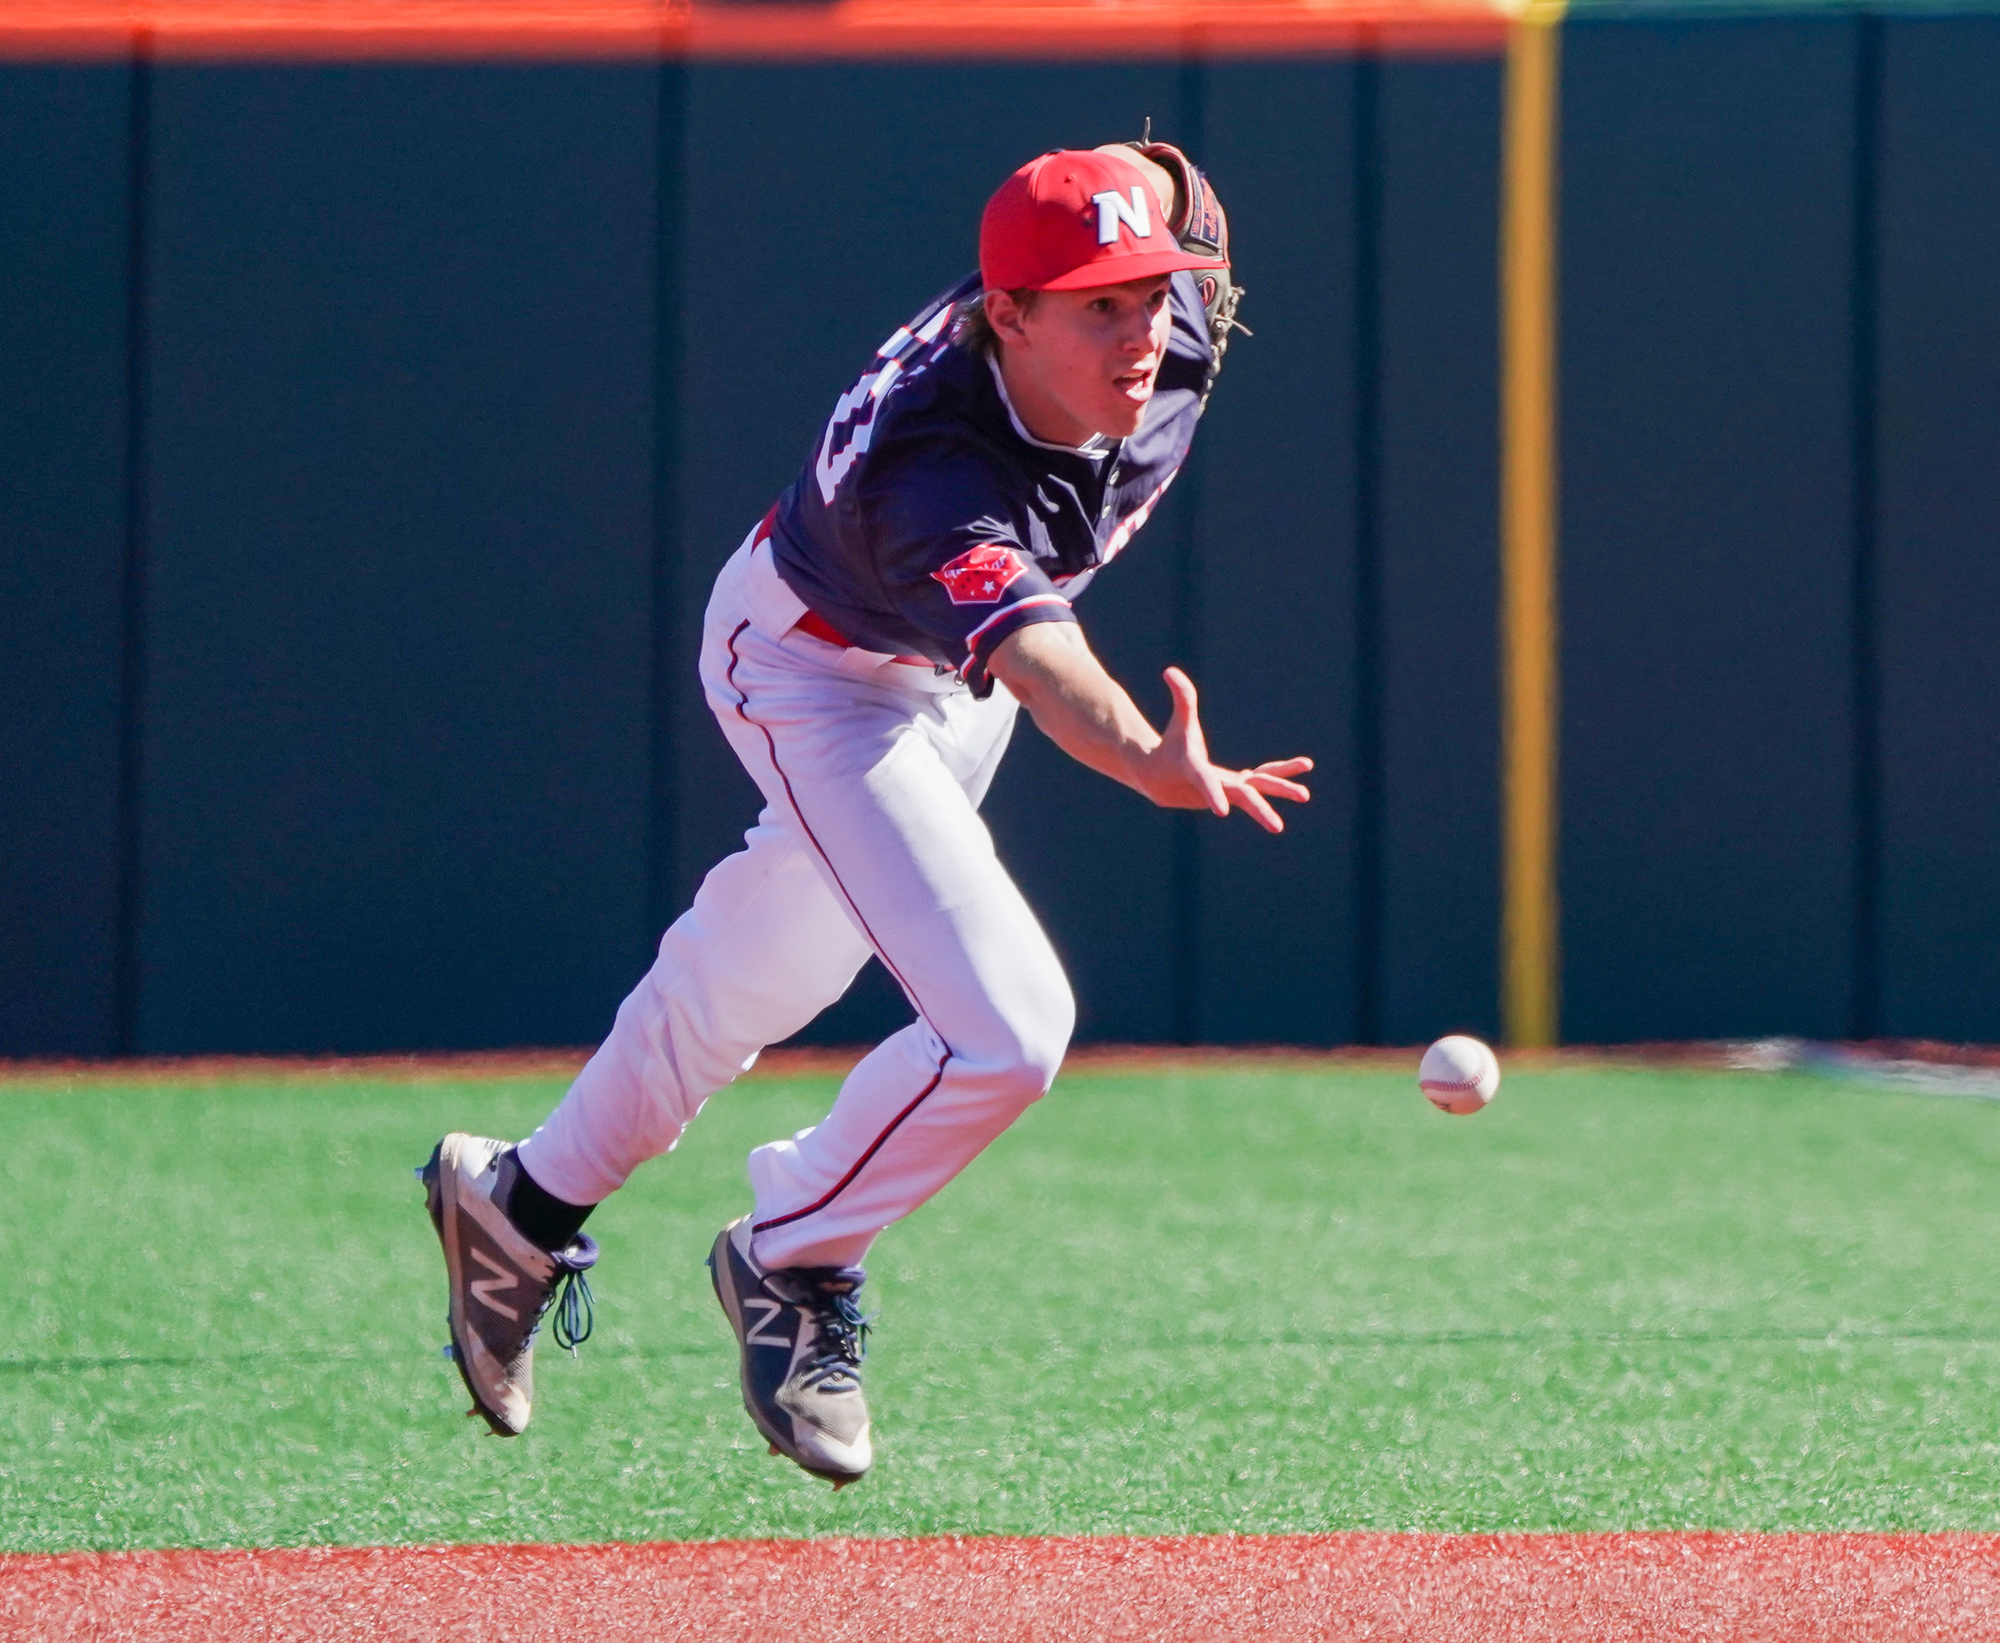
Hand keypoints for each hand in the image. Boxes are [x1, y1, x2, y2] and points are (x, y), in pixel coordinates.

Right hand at [1139, 667, 1312, 832]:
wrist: (1164, 777)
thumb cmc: (1171, 747)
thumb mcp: (1178, 722)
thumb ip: (1180, 697)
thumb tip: (1170, 670)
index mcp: (1196, 772)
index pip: (1206, 783)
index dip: (1213, 795)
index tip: (1222, 812)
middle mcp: (1217, 785)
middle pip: (1241, 797)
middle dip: (1260, 810)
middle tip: (1277, 827)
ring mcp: (1230, 787)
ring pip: (1259, 787)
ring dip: (1281, 788)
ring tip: (1305, 795)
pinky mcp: (1239, 785)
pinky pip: (1264, 778)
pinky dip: (1281, 772)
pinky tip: (1303, 765)